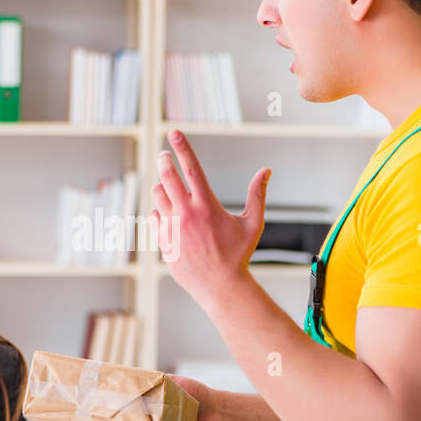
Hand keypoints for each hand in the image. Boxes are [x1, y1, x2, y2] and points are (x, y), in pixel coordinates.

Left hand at [149, 129, 269, 309]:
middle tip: (163, 155)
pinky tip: (169, 215)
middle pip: (167, 176)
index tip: (173, 133)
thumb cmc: (238, 255)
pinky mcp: (163, 241)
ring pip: (158, 195)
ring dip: (162, 187)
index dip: (182, 147)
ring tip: (169, 188)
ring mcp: (172, 228)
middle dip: (164, 161)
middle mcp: (187, 214)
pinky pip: (154, 217)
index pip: (191, 168)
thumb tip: (266, 171)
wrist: (221, 287)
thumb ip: (257, 195)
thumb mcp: (253, 224)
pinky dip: (160, 212)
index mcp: (207, 206)